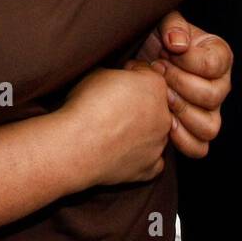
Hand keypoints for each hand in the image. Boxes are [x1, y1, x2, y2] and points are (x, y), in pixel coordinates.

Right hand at [61, 64, 172, 186]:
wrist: (77, 144)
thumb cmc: (87, 106)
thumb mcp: (100, 73)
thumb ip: (119, 75)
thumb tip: (118, 80)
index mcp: (155, 86)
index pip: (147, 74)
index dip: (131, 74)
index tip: (119, 79)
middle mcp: (164, 115)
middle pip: (155, 104)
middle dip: (139, 103)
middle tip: (115, 106)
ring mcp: (158, 143)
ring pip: (156, 133)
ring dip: (142, 130)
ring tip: (115, 131)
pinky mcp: (149, 167)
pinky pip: (153, 161)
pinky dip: (142, 157)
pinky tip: (125, 152)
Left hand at [135, 11, 232, 158]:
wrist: (139, 63)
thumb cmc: (156, 40)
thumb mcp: (163, 22)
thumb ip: (173, 25)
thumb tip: (177, 44)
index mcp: (219, 57)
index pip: (214, 65)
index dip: (187, 62)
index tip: (164, 53)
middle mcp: (220, 86)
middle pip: (213, 97)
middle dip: (179, 85)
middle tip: (157, 73)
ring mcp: (210, 112)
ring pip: (210, 127)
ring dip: (181, 113)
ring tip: (161, 98)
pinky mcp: (195, 132)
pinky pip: (199, 148)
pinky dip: (181, 140)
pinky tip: (164, 124)